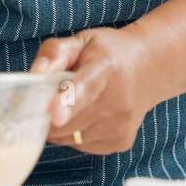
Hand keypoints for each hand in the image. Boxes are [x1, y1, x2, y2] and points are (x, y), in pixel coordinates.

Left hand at [28, 26, 157, 154]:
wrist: (150, 68)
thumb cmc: (109, 52)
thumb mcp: (81, 41)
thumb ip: (55, 53)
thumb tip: (35, 75)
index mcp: (106, 68)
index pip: (86, 88)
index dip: (67, 102)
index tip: (54, 114)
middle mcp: (118, 100)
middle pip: (71, 121)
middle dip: (49, 114)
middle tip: (51, 97)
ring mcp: (122, 125)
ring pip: (71, 137)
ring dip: (61, 125)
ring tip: (74, 103)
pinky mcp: (122, 142)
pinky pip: (81, 145)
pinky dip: (75, 133)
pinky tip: (86, 115)